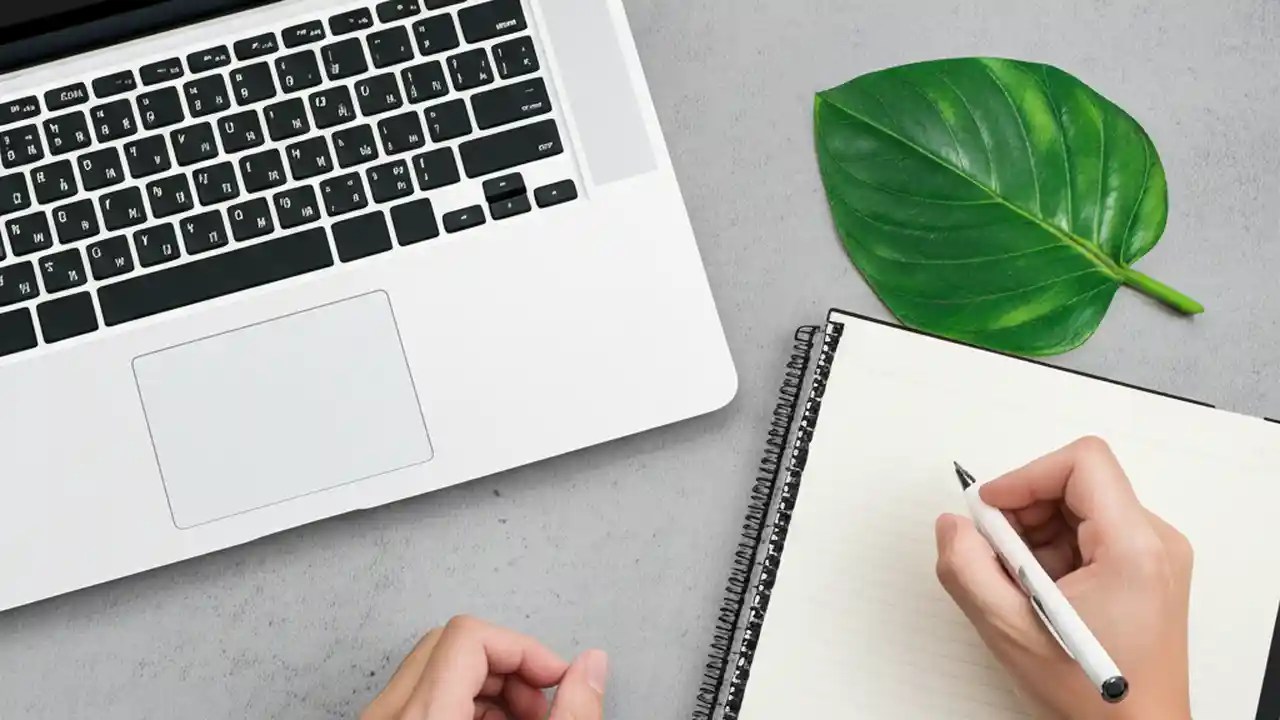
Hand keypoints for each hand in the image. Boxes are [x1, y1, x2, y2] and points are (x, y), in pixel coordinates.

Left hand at [361, 615, 607, 719]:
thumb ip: (570, 713)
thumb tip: (591, 669)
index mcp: (423, 718)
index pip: (470, 635)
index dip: (523, 648)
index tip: (555, 677)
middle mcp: (389, 718)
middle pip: (451, 645)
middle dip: (510, 667)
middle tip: (544, 704)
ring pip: (434, 671)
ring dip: (490, 688)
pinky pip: (421, 700)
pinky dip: (463, 706)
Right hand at [934, 437, 1192, 719]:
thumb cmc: (1095, 697)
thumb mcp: (1010, 631)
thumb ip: (967, 568)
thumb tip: (953, 525)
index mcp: (1134, 549)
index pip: (1082, 463)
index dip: (1025, 476)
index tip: (990, 507)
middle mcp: (1155, 543)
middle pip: (1077, 483)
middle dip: (1023, 510)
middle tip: (993, 552)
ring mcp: (1153, 556)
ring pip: (1078, 508)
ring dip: (1033, 535)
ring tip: (1017, 583)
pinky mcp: (1144, 570)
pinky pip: (1088, 533)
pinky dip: (1051, 552)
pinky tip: (1038, 592)